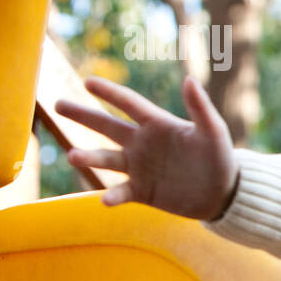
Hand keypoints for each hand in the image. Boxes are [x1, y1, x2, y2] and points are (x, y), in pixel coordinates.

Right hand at [54, 75, 238, 220]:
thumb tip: (190, 80)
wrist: (223, 194)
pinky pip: (121, 192)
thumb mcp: (213, 132)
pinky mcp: (141, 191)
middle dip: (83, 115)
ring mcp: (139, 168)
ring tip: (73, 156)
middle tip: (58, 104)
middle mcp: (142, 143)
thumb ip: (201, 108)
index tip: (89, 80)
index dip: (110, 92)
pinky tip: (105, 200)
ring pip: (106, 159)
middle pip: (107, 126)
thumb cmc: (220, 157)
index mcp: (158, 125)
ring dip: (89, 157)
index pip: (129, 104)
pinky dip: (112, 196)